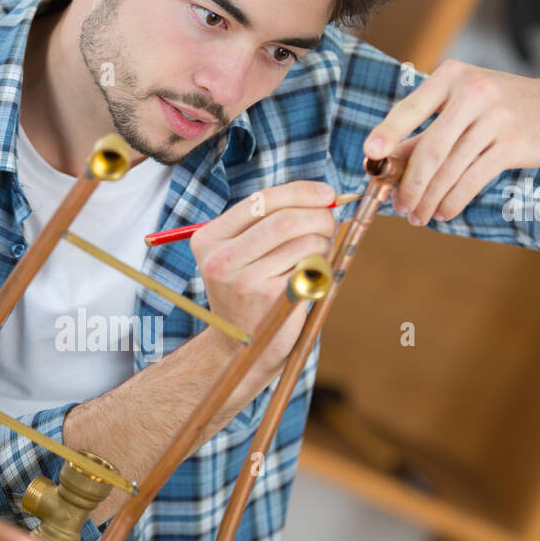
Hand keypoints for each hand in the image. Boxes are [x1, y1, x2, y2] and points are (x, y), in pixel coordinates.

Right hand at [190, 180, 336, 391]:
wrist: (241, 349)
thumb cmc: (251, 294)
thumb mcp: (244, 254)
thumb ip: (271, 222)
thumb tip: (324, 196)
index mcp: (209, 239)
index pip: (261, 200)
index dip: (301, 191)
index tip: (327, 194)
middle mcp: (220, 258)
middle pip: (285, 218)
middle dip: (319, 216)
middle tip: (331, 223)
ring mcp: (243, 280)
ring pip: (302, 241)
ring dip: (323, 243)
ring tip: (318, 255)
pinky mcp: (269, 298)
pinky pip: (310, 265)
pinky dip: (322, 264)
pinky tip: (313, 275)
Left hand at [362, 60, 539, 225]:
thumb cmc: (493, 106)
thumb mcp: (458, 105)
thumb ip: (423, 130)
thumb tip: (385, 161)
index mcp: (451, 77)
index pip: (412, 107)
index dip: (389, 131)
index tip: (371, 152)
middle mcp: (474, 93)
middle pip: (431, 148)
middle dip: (410, 184)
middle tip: (399, 205)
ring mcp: (496, 118)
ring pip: (451, 169)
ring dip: (430, 199)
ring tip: (418, 215)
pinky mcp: (513, 144)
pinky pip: (474, 179)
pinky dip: (454, 200)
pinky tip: (443, 211)